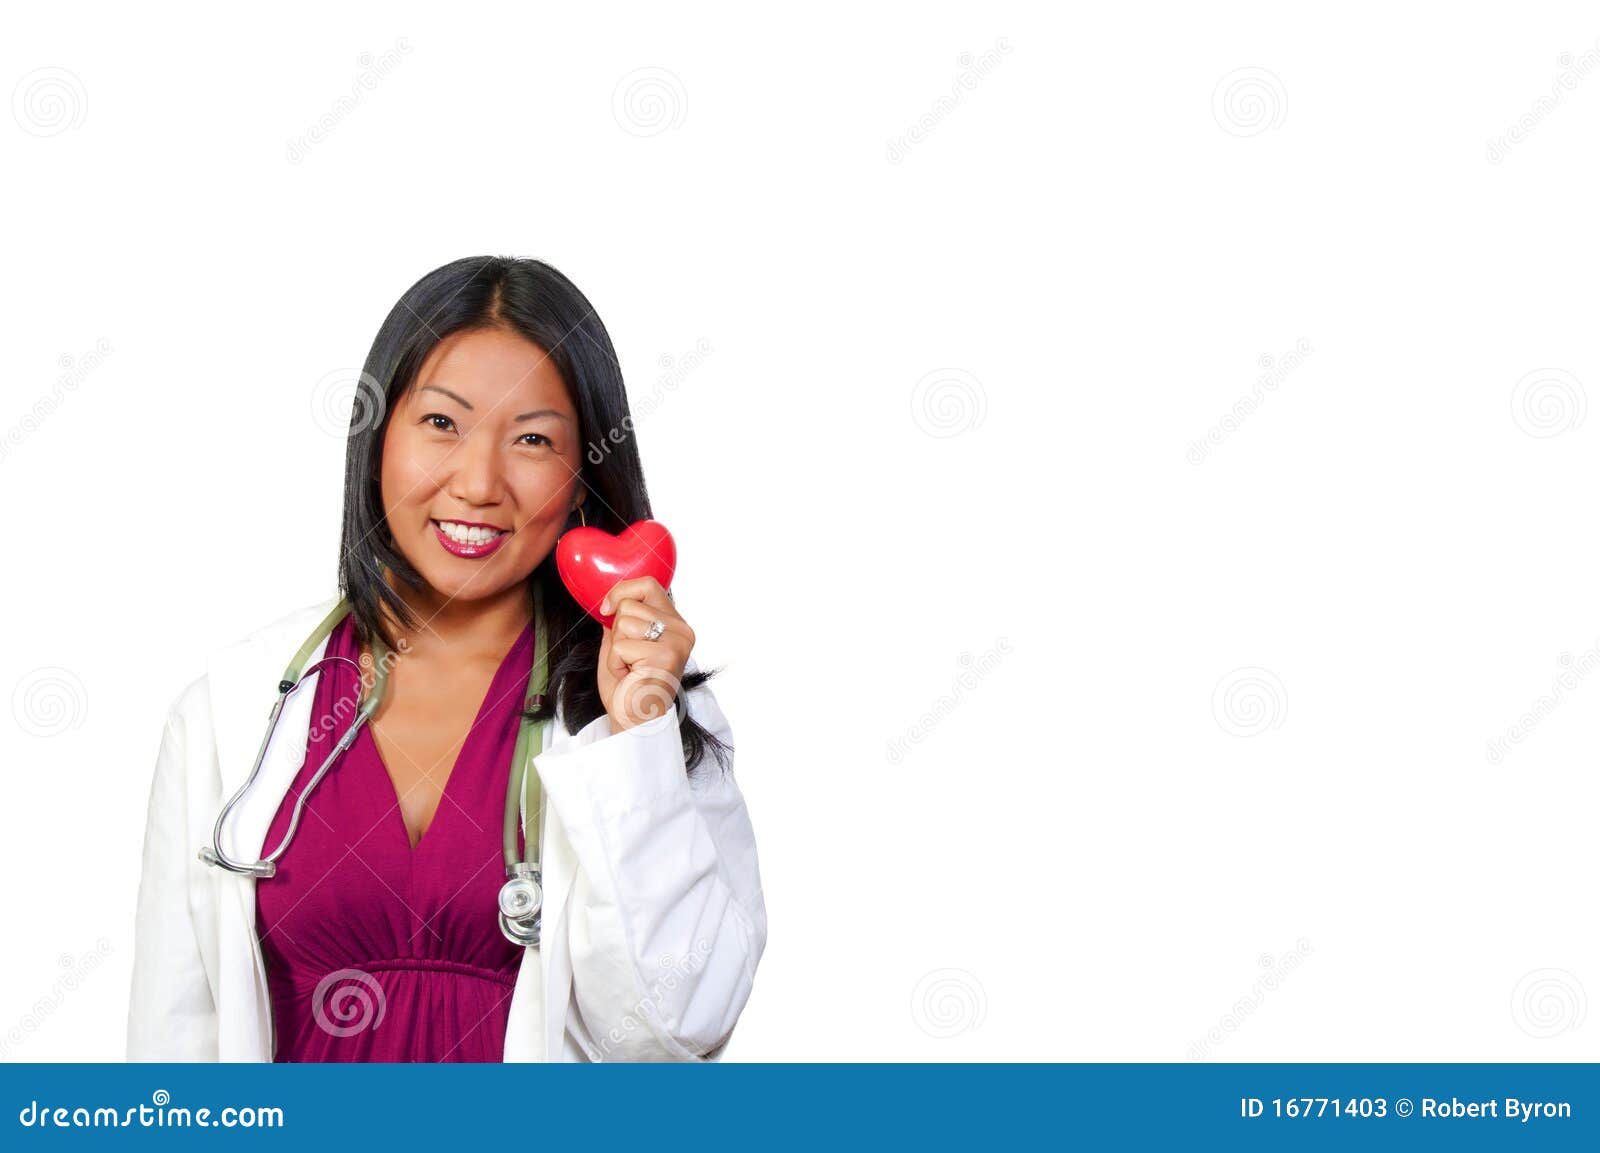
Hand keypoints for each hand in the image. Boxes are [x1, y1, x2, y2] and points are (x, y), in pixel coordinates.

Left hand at [596, 576, 693, 731]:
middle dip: (617, 631)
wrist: (634, 721)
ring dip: (616, 648)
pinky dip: (616, 663)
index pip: (648, 585)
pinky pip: (621, 646)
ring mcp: (676, 643)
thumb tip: (612, 601)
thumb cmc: (629, 687)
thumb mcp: (621, 644)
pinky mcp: (664, 656)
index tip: (607, 609)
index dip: (622, 591)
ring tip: (630, 667)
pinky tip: (629, 676)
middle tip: (628, 657)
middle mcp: (681, 630)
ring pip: (624, 622)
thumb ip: (622, 621)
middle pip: (630, 604)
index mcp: (675, 624)